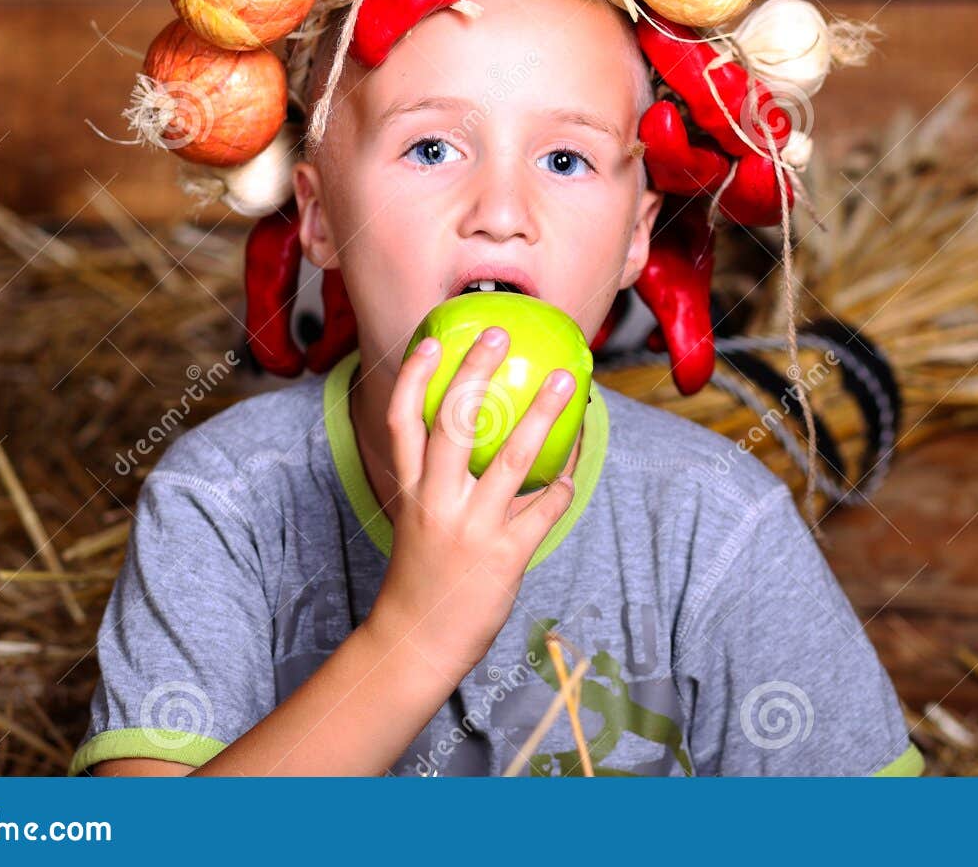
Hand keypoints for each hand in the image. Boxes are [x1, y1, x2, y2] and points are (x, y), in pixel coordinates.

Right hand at [369, 324, 579, 680]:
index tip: (432, 339)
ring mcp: (471, 528)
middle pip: (452, 423)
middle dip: (476, 373)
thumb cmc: (422, 576)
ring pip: (510, 458)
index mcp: (411, 491)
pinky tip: (575, 468)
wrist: (417, 643)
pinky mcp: (505, 555)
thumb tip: (470, 438)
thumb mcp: (418, 520)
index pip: (402, 421)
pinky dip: (563, 484)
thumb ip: (437, 482)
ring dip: (542, 415)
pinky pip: (545, 508)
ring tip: (564, 381)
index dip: (415, 377)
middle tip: (500, 334)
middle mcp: (437, 502)